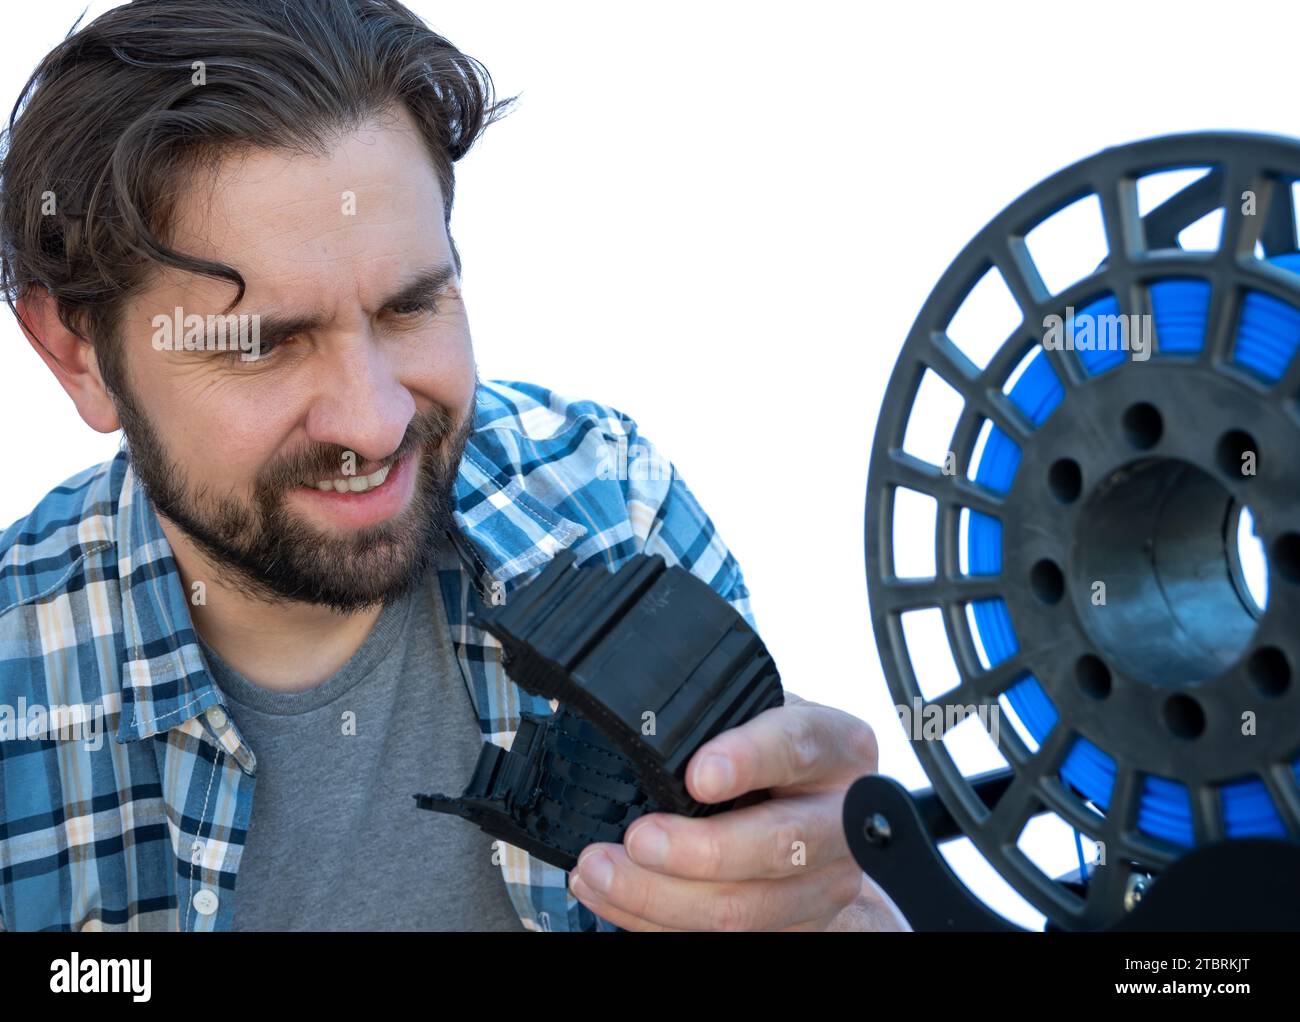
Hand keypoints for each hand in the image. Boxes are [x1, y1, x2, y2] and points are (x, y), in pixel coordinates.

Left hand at [567, 691, 907, 929]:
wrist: (814, 809)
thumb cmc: (771, 752)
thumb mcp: (759, 714)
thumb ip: (718, 717)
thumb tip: (633, 725)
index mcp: (838, 745)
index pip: (797, 747)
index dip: (747, 760)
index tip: (698, 775)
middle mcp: (844, 818)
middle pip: (777, 845)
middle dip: (696, 850)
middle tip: (636, 838)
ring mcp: (829, 881)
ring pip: (748, 908)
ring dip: (660, 896)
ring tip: (599, 870)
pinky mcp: (802, 927)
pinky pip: (726, 938)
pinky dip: (657, 921)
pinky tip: (613, 896)